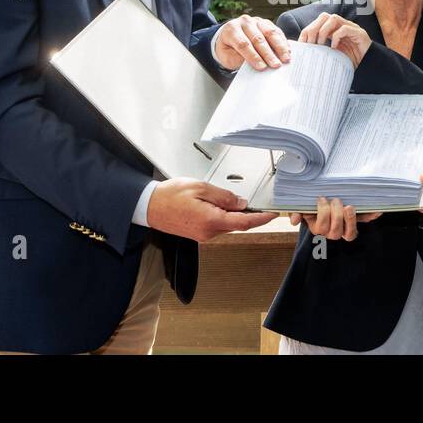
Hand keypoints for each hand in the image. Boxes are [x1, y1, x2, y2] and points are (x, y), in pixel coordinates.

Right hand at [146, 178, 274, 241]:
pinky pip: (218, 225)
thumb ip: (224, 196)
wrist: (149, 207)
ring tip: (229, 199)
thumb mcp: (200, 187)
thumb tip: (241, 203)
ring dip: (234, 214)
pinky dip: (224, 217)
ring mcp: (204, 235)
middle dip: (249, 214)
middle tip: (257, 202)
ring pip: (228, 225)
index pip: (244, 222)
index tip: (272, 214)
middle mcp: (209, 232)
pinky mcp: (199, 234)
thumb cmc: (170, 195)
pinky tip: (219, 206)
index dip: (261, 218)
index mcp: (211, 221)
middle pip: (237, 224)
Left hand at [216, 15, 291, 70]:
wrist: (230, 37)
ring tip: (286, 59)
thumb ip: (238, 59)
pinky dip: (283, 42)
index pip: (243, 44)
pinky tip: (288, 51)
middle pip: (258, 38)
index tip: (262, 67)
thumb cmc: (228, 49)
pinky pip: (277, 31)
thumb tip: (254, 65)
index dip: (253, 56)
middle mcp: (244, 22)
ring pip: (270, 33)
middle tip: (276, 65)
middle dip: (268, 54)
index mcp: (231, 29)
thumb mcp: (227, 56)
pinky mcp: (266, 23)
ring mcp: (257, 21)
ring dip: (279, 47)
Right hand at [288, 197, 381, 240]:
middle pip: (335, 232)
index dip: (323, 213)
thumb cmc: (313, 204)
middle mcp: (332, 232)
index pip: (322, 227)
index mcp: (319, 228)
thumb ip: (297, 212)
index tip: (322, 198)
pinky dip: (371, 216)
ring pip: (349, 234)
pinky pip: (365, 221)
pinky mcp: (357, 220)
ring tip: (349, 207)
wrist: (325, 197)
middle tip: (335, 200)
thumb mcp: (303, 207)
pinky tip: (376, 211)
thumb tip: (293, 220)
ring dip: (350, 220)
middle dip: (336, 215)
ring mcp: (346, 229)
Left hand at [298, 13, 370, 68]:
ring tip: (321, 44)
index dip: (307, 31)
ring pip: (333, 18)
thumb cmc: (349, 61)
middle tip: (310, 43)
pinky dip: (337, 36)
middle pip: (323, 16)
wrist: (368, 65)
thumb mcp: (331, 56)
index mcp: (333, 30)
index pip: (317, 23)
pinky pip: (345, 28)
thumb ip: (321, 52)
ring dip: (323, 30)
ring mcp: (351, 28)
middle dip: (313, 28)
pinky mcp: (359, 33)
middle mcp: (341, 26)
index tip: (302, 44)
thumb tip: (304, 55)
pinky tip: (334, 47)